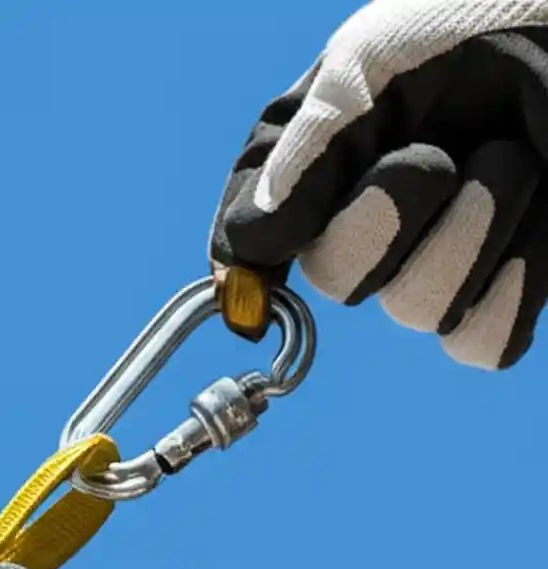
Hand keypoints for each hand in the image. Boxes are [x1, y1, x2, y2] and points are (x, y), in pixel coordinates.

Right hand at [211, 0, 547, 368]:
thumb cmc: (465, 27)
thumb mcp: (363, 70)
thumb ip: (301, 153)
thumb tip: (244, 246)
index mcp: (311, 168)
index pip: (252, 242)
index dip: (248, 272)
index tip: (250, 302)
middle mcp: (364, 224)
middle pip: (339, 281)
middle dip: (386, 220)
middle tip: (435, 157)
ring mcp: (433, 263)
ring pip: (416, 309)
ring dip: (471, 232)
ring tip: (512, 160)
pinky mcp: (504, 291)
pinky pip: (482, 342)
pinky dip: (515, 287)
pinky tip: (538, 221)